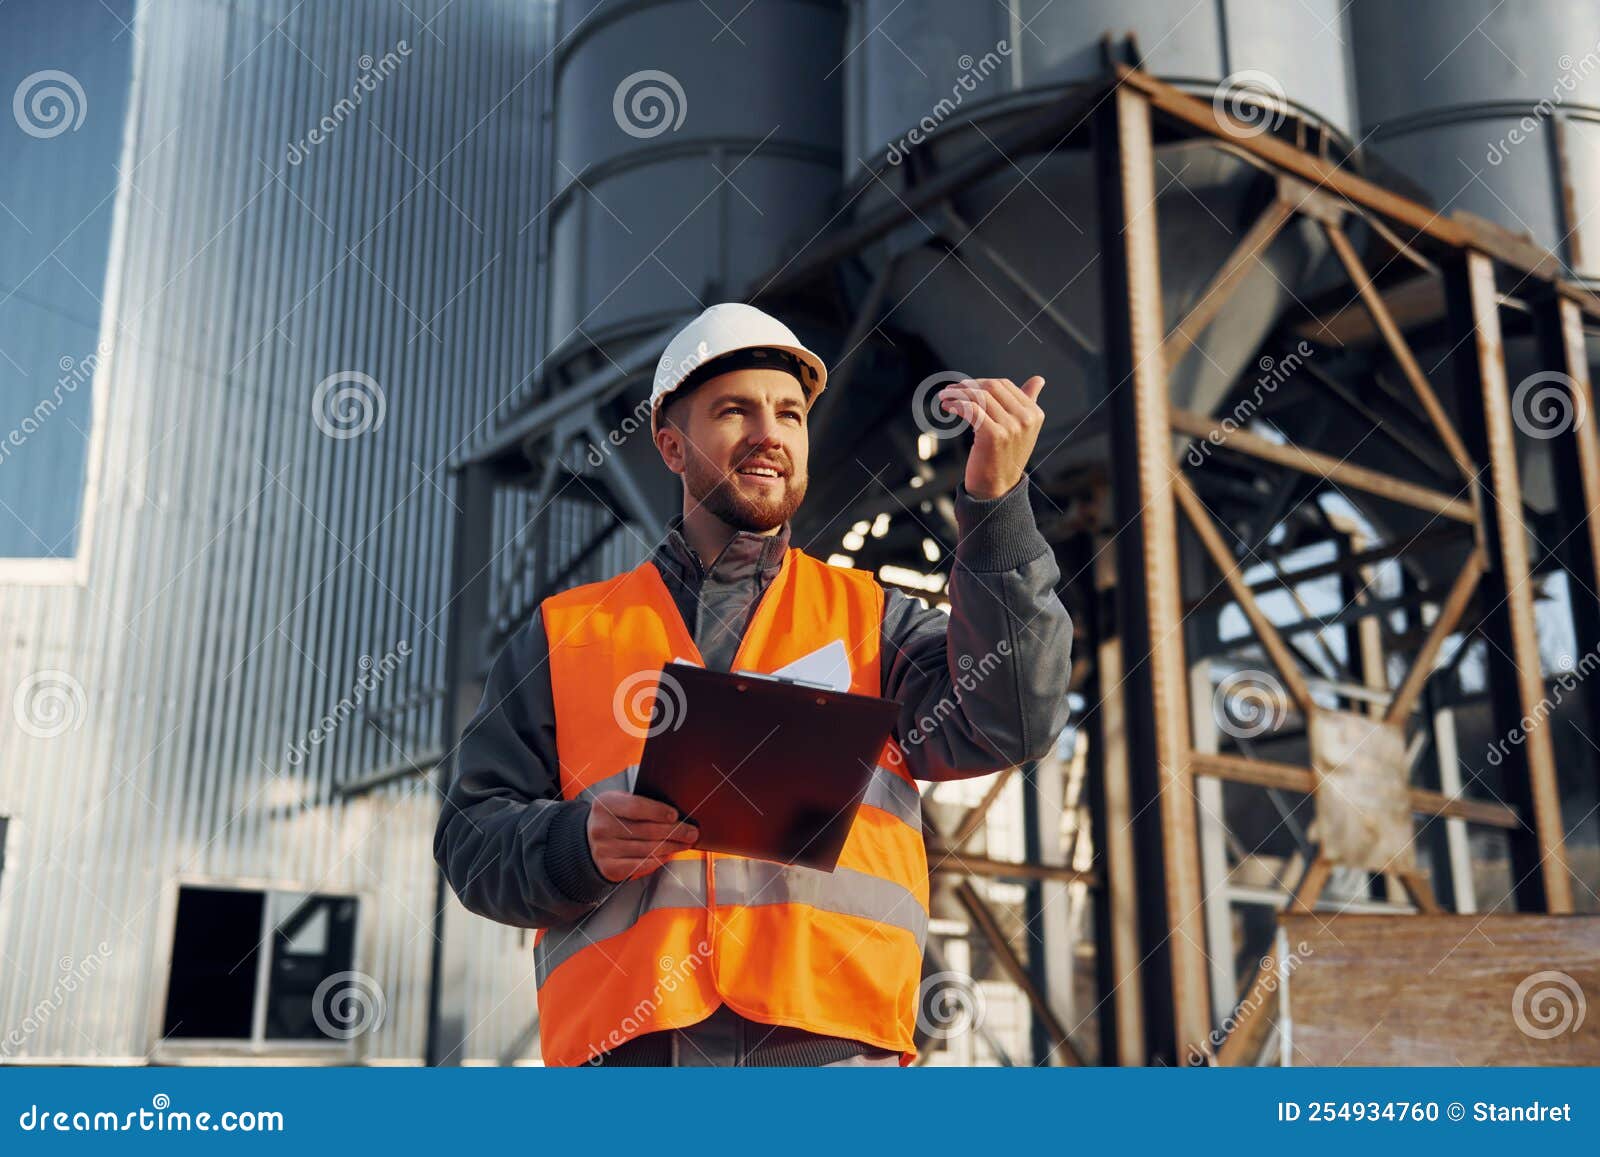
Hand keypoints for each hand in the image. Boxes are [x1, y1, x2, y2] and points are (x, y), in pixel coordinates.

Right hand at [586, 790, 699, 881]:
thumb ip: (641, 805)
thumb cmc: (614, 818)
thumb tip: (675, 814)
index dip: (657, 811)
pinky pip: (640, 865)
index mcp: (605, 804)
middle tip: (691, 832)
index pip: (636, 806)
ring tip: (685, 843)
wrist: (588, 840)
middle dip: (674, 832)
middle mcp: (602, 827)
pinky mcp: (609, 867)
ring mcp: (603, 849)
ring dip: (671, 847)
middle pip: (646, 830)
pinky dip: (658, 860)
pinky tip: (668, 855)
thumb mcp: (620, 803)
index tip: (675, 815)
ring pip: (647, 849)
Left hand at [937, 376, 1046, 499]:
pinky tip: (947, 407)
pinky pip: (972, 410)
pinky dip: (956, 405)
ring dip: (958, 394)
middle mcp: (1026, 418)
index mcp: (1034, 413)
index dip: (980, 383)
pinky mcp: (995, 435)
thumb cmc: (1004, 458)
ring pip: (980, 396)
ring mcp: (1012, 427)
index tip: (962, 387)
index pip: (1004, 385)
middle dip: (967, 385)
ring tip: (945, 397)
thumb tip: (1038, 379)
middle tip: (950, 390)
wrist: (997, 489)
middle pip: (992, 387)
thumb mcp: (1021, 428)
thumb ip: (1028, 402)